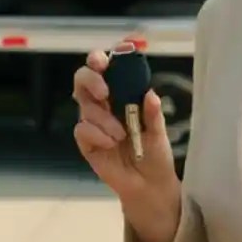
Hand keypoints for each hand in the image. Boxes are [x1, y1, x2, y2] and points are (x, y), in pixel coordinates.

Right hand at [73, 49, 179, 209]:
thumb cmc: (155, 153)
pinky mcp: (86, 142)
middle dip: (90, 78)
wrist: (149, 185)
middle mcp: (103, 104)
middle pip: (83, 78)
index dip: (104, 58)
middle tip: (105, 91)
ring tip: (122, 135)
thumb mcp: (159, 131)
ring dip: (103, 118)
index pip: (108, 68)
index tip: (110, 57)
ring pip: (84, 105)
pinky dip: (96, 134)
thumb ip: (153, 113)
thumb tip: (150, 94)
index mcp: (121, 94)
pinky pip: (82, 129)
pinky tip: (110, 144)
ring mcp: (93, 122)